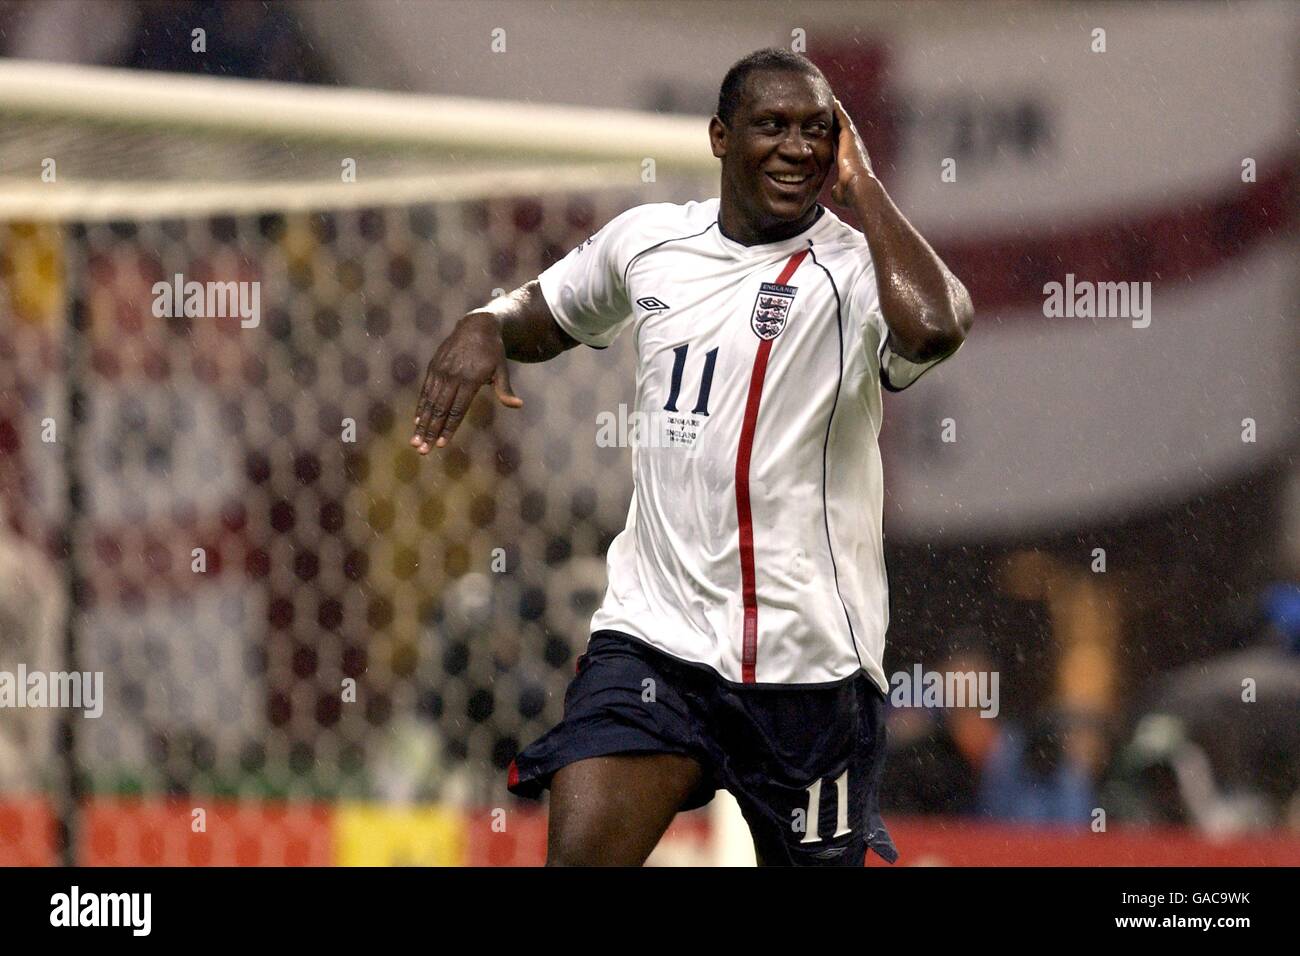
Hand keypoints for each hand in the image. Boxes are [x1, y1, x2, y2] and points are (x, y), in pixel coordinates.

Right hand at [410, 312, 522, 453]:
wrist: (476, 326)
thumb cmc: (493, 352)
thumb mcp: (502, 369)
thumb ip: (505, 390)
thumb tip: (518, 405)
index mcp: (470, 379)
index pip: (457, 410)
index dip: (449, 428)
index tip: (442, 444)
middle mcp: (452, 376)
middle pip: (440, 410)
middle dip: (431, 432)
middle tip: (423, 450)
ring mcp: (441, 371)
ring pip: (429, 402)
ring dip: (422, 424)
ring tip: (416, 441)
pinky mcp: (434, 367)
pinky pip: (425, 391)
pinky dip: (421, 407)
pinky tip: (417, 422)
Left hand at [830, 97, 873, 205]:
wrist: (859, 188)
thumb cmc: (851, 194)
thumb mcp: (841, 191)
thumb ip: (837, 188)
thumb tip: (835, 190)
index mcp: (851, 160)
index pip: (840, 145)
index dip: (835, 137)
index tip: (830, 130)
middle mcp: (854, 148)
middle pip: (843, 131)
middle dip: (838, 122)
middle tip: (832, 110)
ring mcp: (853, 141)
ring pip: (844, 122)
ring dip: (838, 113)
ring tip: (832, 102)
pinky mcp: (850, 137)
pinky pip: (842, 120)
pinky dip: (838, 111)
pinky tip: (832, 102)